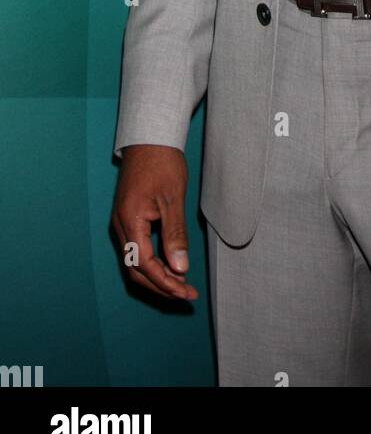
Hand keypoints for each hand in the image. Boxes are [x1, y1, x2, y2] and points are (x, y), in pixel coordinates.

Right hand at [111, 144, 198, 300]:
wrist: (149, 139)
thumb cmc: (162, 163)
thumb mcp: (173, 199)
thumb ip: (175, 234)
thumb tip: (180, 268)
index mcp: (130, 222)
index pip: (145, 265)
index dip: (165, 282)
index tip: (185, 292)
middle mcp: (120, 227)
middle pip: (136, 270)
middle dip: (161, 286)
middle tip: (187, 295)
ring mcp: (122, 223)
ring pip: (135, 263)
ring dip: (157, 277)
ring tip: (181, 286)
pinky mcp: (128, 219)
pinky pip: (137, 250)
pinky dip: (152, 264)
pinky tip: (170, 266)